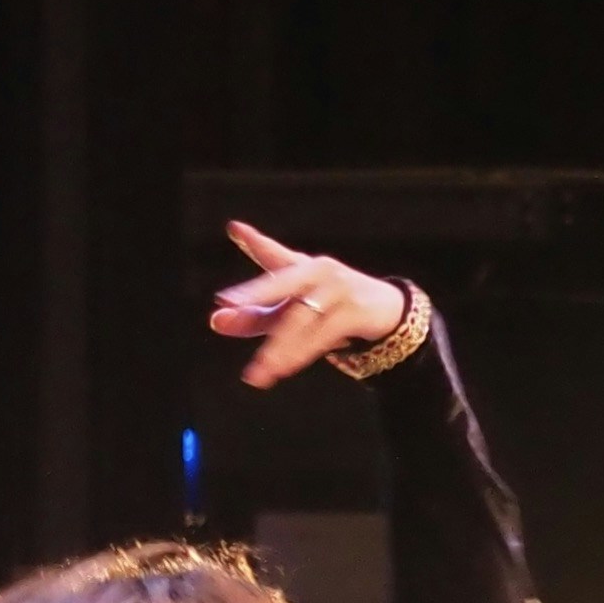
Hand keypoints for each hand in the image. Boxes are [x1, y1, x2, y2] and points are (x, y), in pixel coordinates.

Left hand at [209, 220, 409, 390]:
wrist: (387, 313)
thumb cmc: (330, 308)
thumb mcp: (291, 312)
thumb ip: (253, 318)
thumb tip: (216, 321)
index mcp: (300, 267)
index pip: (273, 253)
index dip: (254, 241)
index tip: (234, 229)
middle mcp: (318, 271)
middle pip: (282, 282)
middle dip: (255, 294)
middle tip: (227, 303)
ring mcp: (338, 288)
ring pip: (299, 319)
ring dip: (276, 348)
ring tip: (256, 373)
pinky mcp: (354, 311)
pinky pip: (321, 334)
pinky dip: (300, 352)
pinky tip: (282, 368)